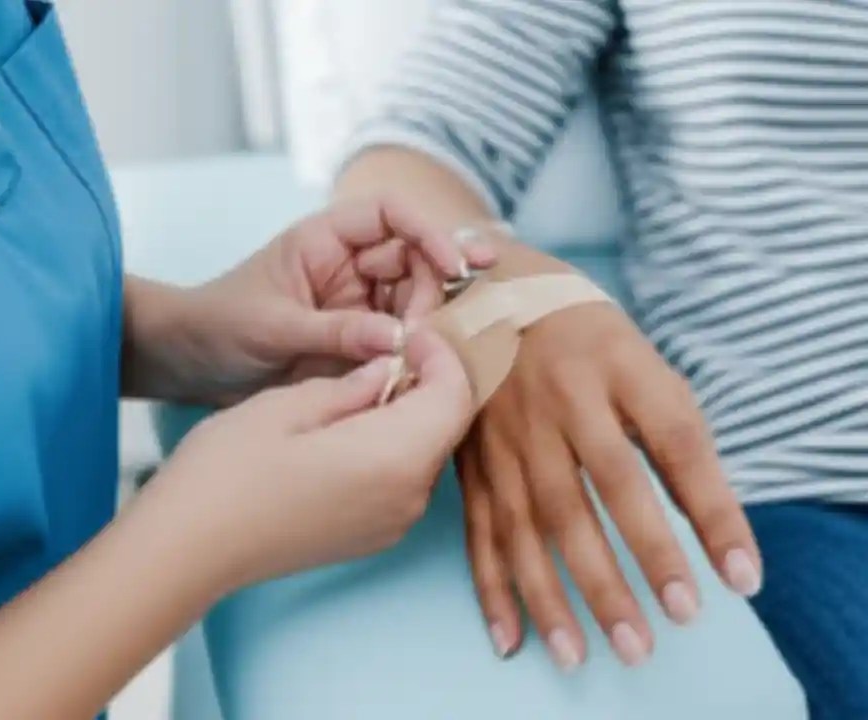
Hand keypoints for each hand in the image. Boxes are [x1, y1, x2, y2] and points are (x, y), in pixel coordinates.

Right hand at [150, 330, 471, 587]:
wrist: (187, 548)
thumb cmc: (226, 471)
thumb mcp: (286, 405)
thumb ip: (350, 384)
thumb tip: (387, 367)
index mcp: (394, 457)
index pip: (455, 394)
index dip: (443, 354)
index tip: (412, 330)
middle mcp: (409, 498)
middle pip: (448, 426)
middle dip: (432, 382)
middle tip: (396, 346)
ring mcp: (392, 525)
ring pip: (427, 453)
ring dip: (413, 414)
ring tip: (371, 380)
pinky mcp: (371, 537)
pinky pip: (404, 480)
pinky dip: (395, 445)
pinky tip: (353, 425)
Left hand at [171, 196, 493, 403]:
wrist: (189, 364)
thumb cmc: (219, 326)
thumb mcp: (272, 327)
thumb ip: (335, 331)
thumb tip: (401, 339)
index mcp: (325, 240)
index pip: (390, 215)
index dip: (428, 232)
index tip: (454, 267)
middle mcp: (349, 266)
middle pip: (415, 262)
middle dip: (433, 291)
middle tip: (432, 334)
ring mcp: (358, 305)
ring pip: (415, 303)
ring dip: (432, 324)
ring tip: (435, 355)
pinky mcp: (360, 344)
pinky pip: (401, 341)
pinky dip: (419, 352)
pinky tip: (432, 369)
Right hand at [456, 301, 760, 669]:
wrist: (486, 294)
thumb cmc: (583, 338)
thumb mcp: (640, 362)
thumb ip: (675, 435)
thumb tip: (712, 527)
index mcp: (615, 366)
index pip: (675, 441)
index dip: (711, 511)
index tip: (739, 579)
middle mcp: (556, 400)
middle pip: (590, 495)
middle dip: (620, 571)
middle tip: (647, 641)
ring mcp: (505, 431)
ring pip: (530, 522)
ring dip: (553, 595)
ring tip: (581, 656)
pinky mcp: (470, 457)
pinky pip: (480, 528)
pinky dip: (492, 585)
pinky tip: (511, 636)